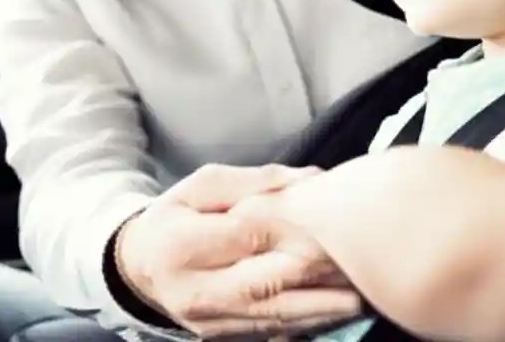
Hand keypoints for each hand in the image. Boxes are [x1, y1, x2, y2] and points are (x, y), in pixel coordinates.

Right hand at [115, 164, 360, 338]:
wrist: (138, 270)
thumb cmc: (175, 219)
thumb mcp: (201, 186)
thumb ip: (255, 181)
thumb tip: (310, 179)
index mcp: (182, 245)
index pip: (249, 236)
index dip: (297, 228)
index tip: (338, 218)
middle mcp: (196, 291)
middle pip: (269, 284)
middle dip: (321, 272)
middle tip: (365, 258)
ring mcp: (211, 324)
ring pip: (279, 318)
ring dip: (327, 306)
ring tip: (365, 289)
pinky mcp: (225, 341)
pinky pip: (276, 335)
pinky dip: (313, 324)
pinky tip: (342, 310)